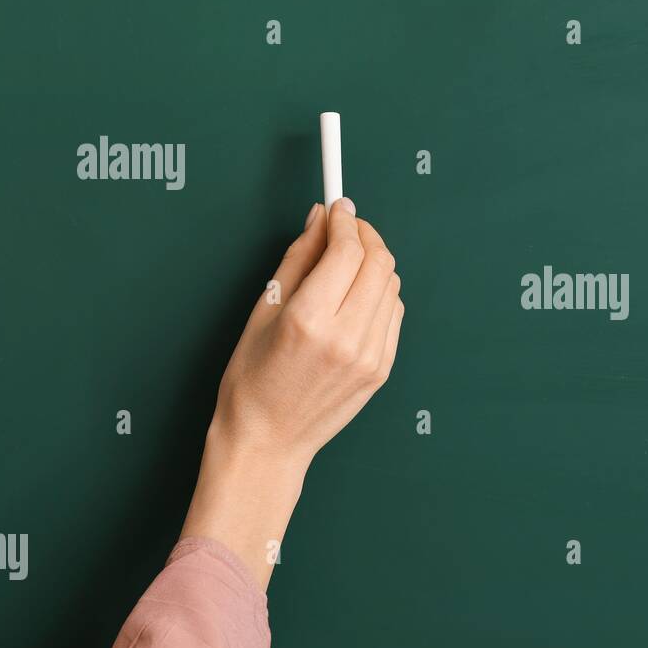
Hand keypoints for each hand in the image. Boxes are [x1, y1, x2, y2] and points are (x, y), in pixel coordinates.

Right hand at [181, 197, 404, 586]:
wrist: (269, 440)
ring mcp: (371, 356)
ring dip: (375, 263)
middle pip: (378, 263)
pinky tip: (357, 297)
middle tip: (346, 227)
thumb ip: (297, 259)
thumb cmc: (253, 378)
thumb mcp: (263, 311)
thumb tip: (319, 219)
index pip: (347, 250)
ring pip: (392, 286)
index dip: (345, 220)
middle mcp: (347, 337)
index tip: (338, 207)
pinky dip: (381, 294)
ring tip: (348, 263)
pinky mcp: (383, 369)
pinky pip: (394, 314)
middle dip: (365, 236)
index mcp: (310, 319)